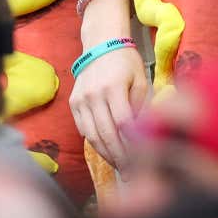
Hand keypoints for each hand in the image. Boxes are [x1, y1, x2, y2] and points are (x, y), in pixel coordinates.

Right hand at [70, 42, 146, 170]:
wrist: (101, 45)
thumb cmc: (127, 62)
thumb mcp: (141, 79)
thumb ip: (141, 106)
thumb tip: (142, 134)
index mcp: (114, 87)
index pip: (123, 123)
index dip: (132, 143)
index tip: (143, 159)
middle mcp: (94, 94)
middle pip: (106, 134)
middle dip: (119, 157)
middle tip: (130, 173)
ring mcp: (81, 100)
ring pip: (92, 136)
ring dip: (106, 155)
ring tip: (120, 167)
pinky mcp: (74, 104)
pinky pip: (83, 130)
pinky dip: (95, 143)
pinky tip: (107, 150)